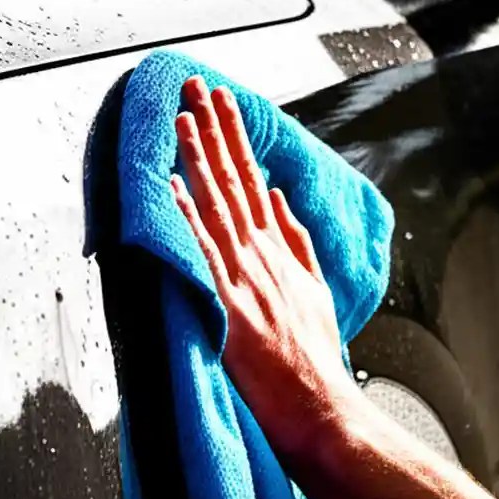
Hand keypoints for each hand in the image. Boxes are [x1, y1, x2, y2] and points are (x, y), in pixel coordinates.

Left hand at [171, 76, 360, 458]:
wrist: (322, 412)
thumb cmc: (313, 361)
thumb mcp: (314, 290)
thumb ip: (294, 241)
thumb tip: (276, 198)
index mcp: (276, 251)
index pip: (249, 180)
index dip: (233, 138)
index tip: (219, 102)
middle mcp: (261, 257)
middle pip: (235, 182)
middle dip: (215, 131)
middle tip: (197, 87)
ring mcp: (248, 280)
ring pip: (220, 208)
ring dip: (200, 161)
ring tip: (183, 119)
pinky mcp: (234, 309)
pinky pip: (207, 257)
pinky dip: (192, 221)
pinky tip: (176, 190)